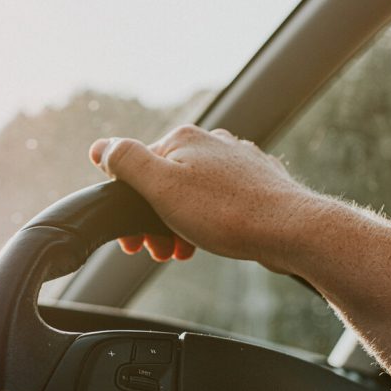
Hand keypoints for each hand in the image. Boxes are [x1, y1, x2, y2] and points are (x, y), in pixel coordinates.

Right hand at [89, 125, 317, 271]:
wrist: (289, 230)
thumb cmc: (226, 212)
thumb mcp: (162, 187)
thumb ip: (127, 162)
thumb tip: (100, 146)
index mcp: (183, 139)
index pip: (138, 167)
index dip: (129, 207)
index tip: (132, 243)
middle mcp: (211, 142)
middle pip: (167, 181)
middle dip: (155, 219)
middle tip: (158, 251)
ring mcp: (237, 160)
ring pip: (194, 192)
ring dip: (181, 224)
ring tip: (183, 250)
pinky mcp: (257, 181)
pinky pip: (220, 201)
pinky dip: (208, 222)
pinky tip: (212, 239)